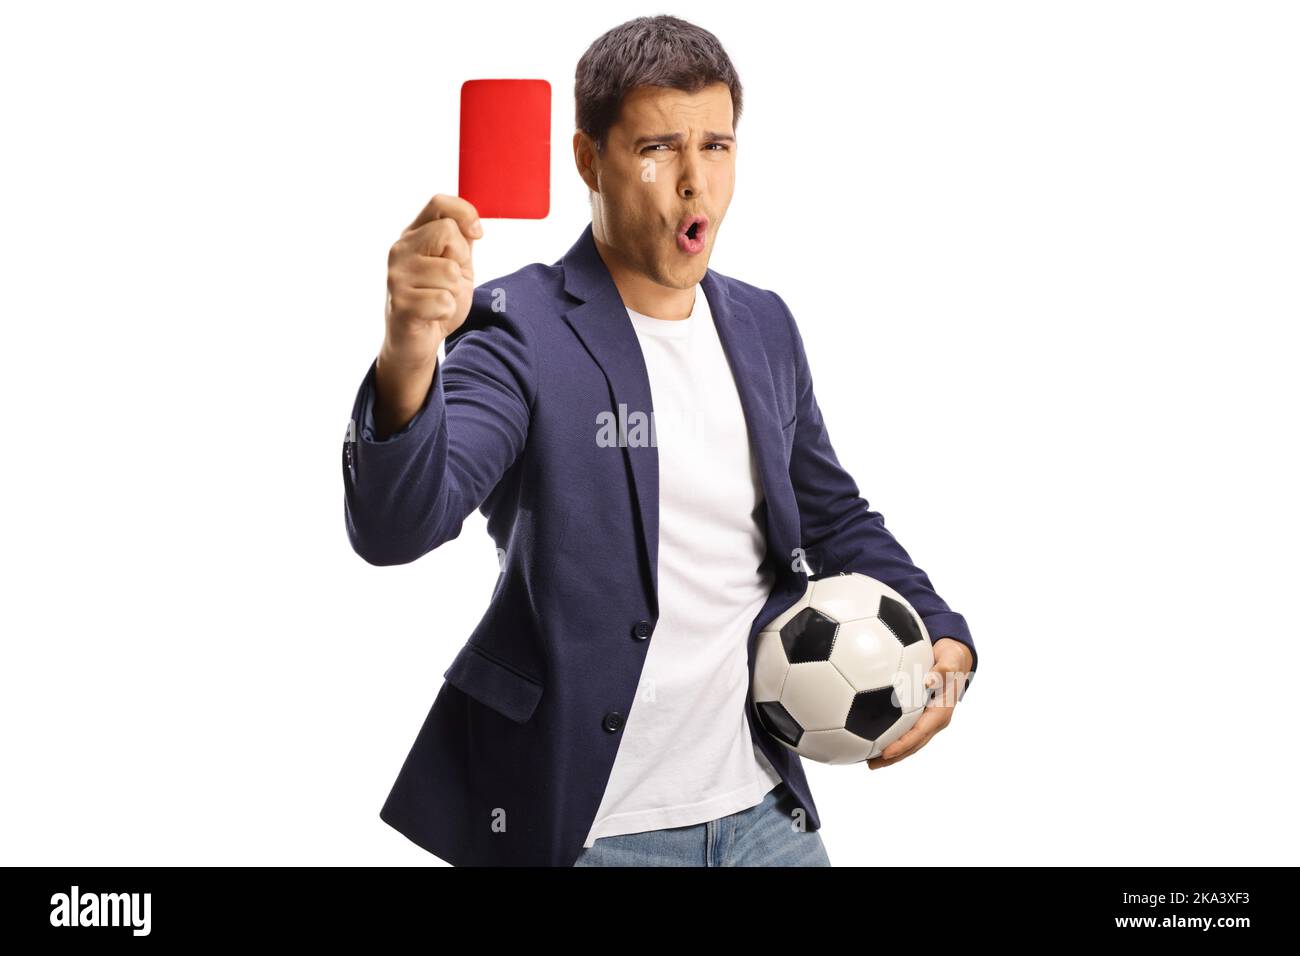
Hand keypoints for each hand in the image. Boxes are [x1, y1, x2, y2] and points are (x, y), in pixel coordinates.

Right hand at [373, 194, 481, 436]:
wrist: (416, 342)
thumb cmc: (436, 300)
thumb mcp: (455, 265)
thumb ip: (461, 241)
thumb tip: (473, 223)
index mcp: (413, 235)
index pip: (439, 204)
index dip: (465, 213)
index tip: (477, 234)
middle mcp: (400, 250)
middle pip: (447, 232)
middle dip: (461, 260)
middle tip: (451, 281)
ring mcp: (397, 276)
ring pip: (450, 271)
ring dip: (455, 292)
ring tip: (439, 300)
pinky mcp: (401, 304)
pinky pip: (444, 300)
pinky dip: (447, 312)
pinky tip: (433, 315)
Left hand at [867, 637, 971, 769]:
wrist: (956, 659)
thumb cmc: (951, 659)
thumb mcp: (950, 661)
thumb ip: (941, 671)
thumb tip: (928, 681)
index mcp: (941, 713)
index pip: (920, 734)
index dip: (903, 745)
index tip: (885, 753)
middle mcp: (934, 720)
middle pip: (912, 744)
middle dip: (893, 756)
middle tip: (871, 765)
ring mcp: (927, 719)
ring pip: (908, 740)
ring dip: (889, 751)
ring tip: (866, 759)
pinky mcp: (919, 714)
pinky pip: (904, 728)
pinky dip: (888, 735)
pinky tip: (868, 735)